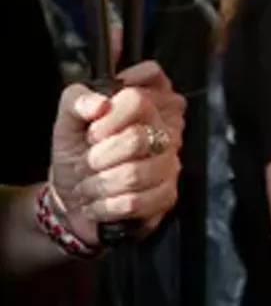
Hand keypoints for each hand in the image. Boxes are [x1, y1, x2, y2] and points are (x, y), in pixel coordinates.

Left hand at [49, 63, 183, 245]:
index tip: (93, 131)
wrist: (72, 198)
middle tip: (86, 163)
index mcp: (142, 109)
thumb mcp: (66, 123)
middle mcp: (163, 133)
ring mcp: (168, 164)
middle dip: (97, 158)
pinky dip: (105, 206)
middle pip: (136, 139)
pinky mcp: (166, 195)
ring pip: (133, 175)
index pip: (138, 99)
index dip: (110, 117)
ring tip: (89, 186)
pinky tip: (99, 203)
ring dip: (98, 185)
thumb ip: (76, 101)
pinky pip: (135, 201)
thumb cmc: (76, 156)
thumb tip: (99, 104)